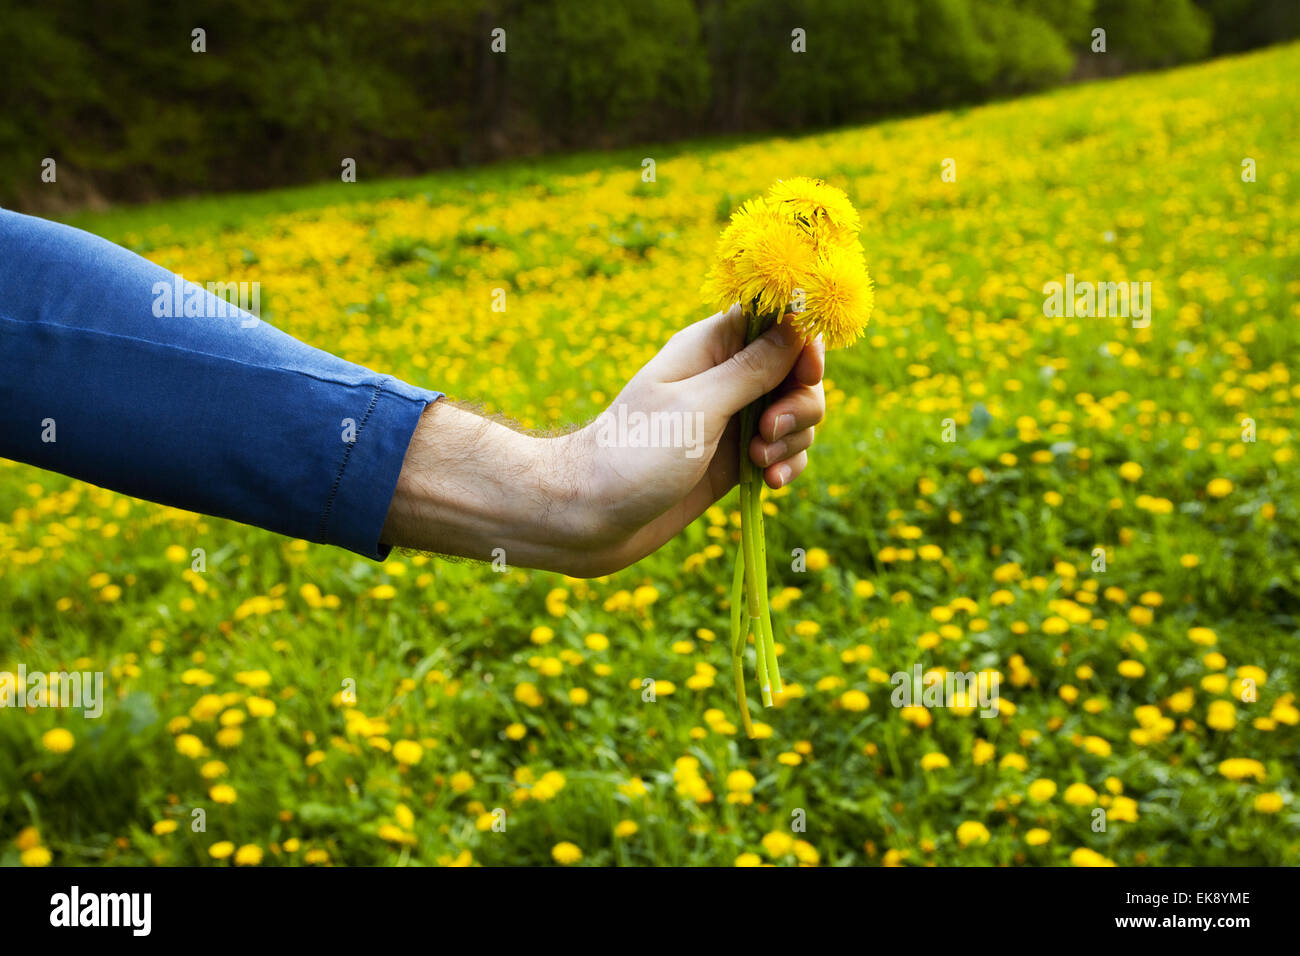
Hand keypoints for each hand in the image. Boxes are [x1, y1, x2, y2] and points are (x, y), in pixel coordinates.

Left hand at [381, 305, 825, 575]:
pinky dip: (787, 464)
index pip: (779, 321)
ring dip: (795, 439)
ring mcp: (733, 420)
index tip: (805, 373)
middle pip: (798, 371)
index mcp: (711, 347)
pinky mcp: (736, 459)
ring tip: (760, 464)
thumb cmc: (635, 453)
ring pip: (797, 415)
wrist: (590, 516)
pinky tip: (770, 483)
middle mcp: (726, 378)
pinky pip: (783, 451)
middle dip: (802, 402)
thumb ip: (753, 368)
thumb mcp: (699, 406)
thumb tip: (798, 321)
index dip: (804, 342)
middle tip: (770, 430)